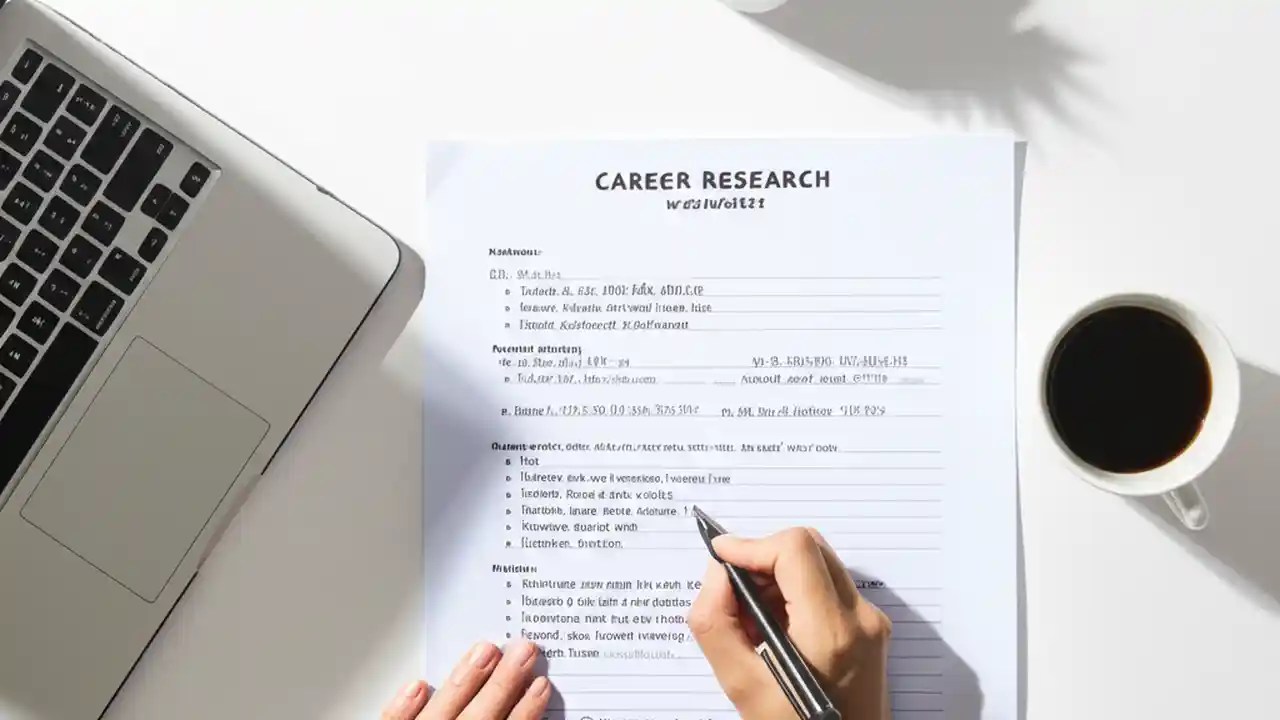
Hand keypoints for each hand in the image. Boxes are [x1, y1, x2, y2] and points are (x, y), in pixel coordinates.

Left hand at [381, 639, 550, 719]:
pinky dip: (405, 707)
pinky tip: (418, 684)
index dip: (526, 710)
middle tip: (524, 651)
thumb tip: (529, 702)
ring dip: (465, 680)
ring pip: (442, 711)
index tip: (541, 685)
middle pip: (480, 715)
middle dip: (504, 682)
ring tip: (484, 650)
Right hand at [688, 527, 892, 719]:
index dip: (751, 545)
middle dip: (763, 559)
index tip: (721, 557)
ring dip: (779, 576)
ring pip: (820, 564)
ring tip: (754, 620)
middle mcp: (861, 618)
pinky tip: (778, 630)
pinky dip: (798, 593)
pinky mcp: (872, 629)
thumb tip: (717, 573)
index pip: (794, 549)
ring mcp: (872, 623)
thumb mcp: (742, 686)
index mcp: (830, 631)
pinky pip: (831, 588)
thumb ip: (717, 623)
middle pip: (809, 548)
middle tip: (735, 593)